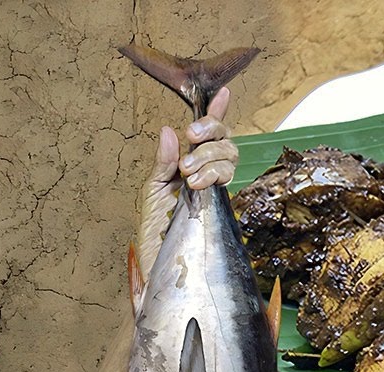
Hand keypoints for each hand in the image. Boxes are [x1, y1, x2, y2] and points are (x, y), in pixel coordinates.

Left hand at [136, 87, 239, 270]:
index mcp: (190, 169)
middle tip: (190, 140)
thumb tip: (170, 130)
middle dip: (211, 133)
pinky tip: (196, 182)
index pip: (209, 137)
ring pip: (230, 157)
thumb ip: (163, 161)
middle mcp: (207, 178)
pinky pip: (227, 179)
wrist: (158, 265)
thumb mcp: (152, 191)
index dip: (218, 114)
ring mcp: (216, 192)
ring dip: (209, 155)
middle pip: (225, 142)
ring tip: (187, 172)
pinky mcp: (221, 207)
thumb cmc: (155, 233)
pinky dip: (213, 172)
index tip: (224, 93)